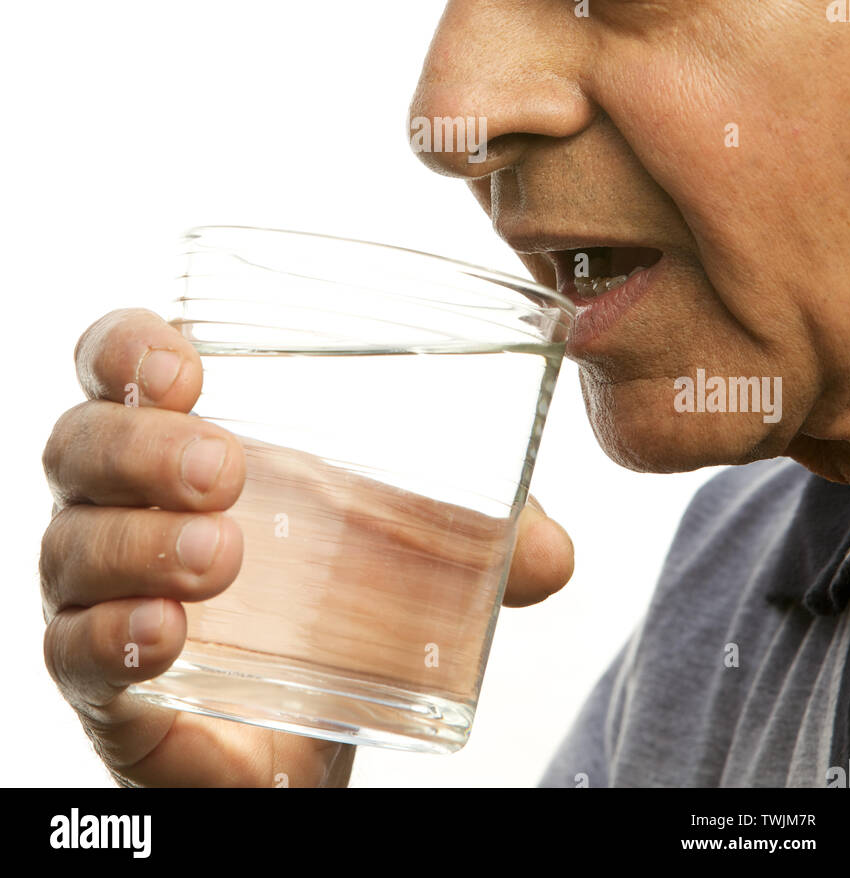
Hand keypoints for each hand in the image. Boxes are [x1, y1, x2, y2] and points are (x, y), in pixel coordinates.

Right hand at [40, 309, 573, 786]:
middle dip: (141, 445)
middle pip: (80, 443)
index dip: (126, 348)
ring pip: (71, 545)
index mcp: (182, 436)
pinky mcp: (105, 682)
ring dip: (139, 542)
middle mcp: (121, 503)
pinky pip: (72, 651)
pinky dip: (111, 637)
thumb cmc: (334, 596)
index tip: (182, 363)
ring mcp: (101, 591)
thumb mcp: (411, 546)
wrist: (305, 727)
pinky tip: (167, 634)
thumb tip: (553, 551)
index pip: (115, 363)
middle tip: (226, 467)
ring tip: (223, 556)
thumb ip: (483, 536)